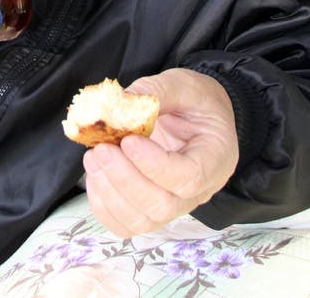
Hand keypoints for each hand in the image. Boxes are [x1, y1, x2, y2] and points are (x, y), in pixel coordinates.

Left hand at [82, 68, 238, 236]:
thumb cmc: (196, 100)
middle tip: (102, 150)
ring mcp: (175, 204)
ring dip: (110, 193)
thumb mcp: (183, 85)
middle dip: (125, 180)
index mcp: (215, 158)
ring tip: (94, 157)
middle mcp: (199, 191)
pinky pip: (127, 224)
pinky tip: (95, 176)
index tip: (128, 142)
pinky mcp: (151, 209)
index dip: (154, 165)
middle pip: (163, 206)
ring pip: (142, 220)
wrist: (197, 114)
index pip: (188, 177)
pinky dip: (104, 205)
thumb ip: (157, 92)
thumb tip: (120, 102)